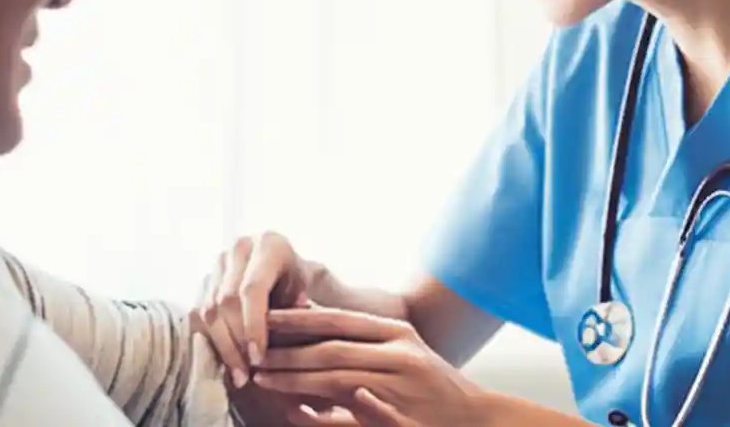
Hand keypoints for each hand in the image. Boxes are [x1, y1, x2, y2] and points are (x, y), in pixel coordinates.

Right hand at [191, 232, 314, 386]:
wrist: (283, 265)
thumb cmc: (298, 280)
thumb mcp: (306, 289)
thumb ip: (298, 306)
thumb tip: (289, 325)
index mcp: (268, 245)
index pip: (252, 289)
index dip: (253, 325)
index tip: (258, 357)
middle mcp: (239, 249)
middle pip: (226, 301)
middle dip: (235, 342)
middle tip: (247, 373)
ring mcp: (218, 264)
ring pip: (208, 310)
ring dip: (222, 346)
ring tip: (238, 375)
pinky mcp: (204, 280)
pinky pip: (198, 314)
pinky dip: (211, 341)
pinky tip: (225, 362)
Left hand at [254, 307, 488, 426]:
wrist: (476, 420)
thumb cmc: (431, 388)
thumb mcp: (401, 352)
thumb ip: (359, 338)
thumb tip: (309, 314)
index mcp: (397, 333)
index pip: (338, 320)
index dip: (299, 318)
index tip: (264, 316)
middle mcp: (400, 353)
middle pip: (331, 348)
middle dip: (287, 350)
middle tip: (253, 351)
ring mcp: (400, 386)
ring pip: (335, 378)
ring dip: (294, 380)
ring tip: (262, 379)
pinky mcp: (399, 416)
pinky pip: (350, 415)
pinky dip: (321, 416)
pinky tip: (296, 414)